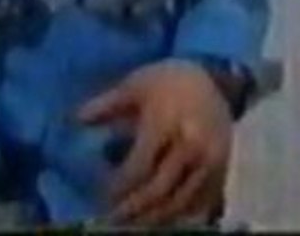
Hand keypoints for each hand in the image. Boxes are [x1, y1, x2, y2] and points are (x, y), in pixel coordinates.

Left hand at [78, 58, 233, 225]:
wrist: (215, 78)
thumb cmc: (168, 81)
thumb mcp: (135, 85)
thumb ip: (107, 105)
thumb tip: (77, 119)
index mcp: (166, 123)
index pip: (139, 167)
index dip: (119, 186)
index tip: (102, 196)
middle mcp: (190, 145)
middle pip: (159, 190)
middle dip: (133, 210)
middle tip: (112, 220)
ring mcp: (210, 161)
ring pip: (180, 202)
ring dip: (154, 218)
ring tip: (133, 225)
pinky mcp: (222, 171)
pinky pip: (201, 204)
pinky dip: (179, 216)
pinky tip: (160, 220)